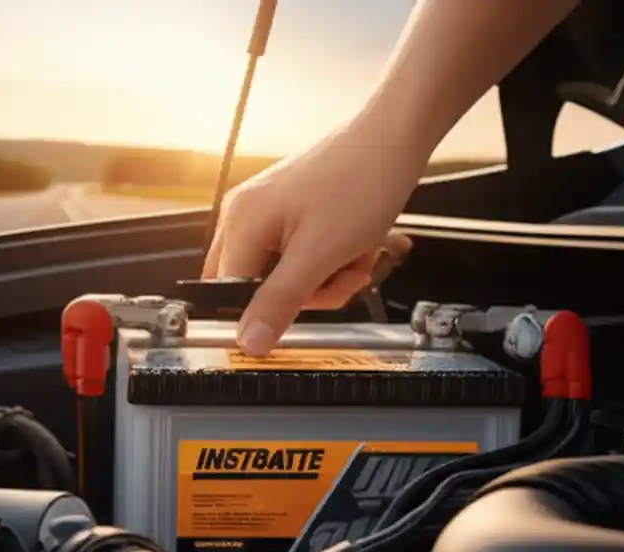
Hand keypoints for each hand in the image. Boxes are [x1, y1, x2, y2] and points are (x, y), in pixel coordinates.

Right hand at [202, 121, 418, 355]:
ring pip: (284, 274)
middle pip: (256, 286)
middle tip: (338, 279)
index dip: (267, 311)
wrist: (394, 139)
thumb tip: (248, 341)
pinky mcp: (291, 209)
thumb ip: (279, 302)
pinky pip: (299, 255)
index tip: (302, 311)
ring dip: (325, 277)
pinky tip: (354, 247)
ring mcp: (268, 210)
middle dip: (305, 293)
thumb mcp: (319, 256)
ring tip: (355, 258)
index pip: (230, 293)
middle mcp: (245, 214)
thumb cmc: (360, 182)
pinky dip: (330, 259)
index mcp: (241, 223)